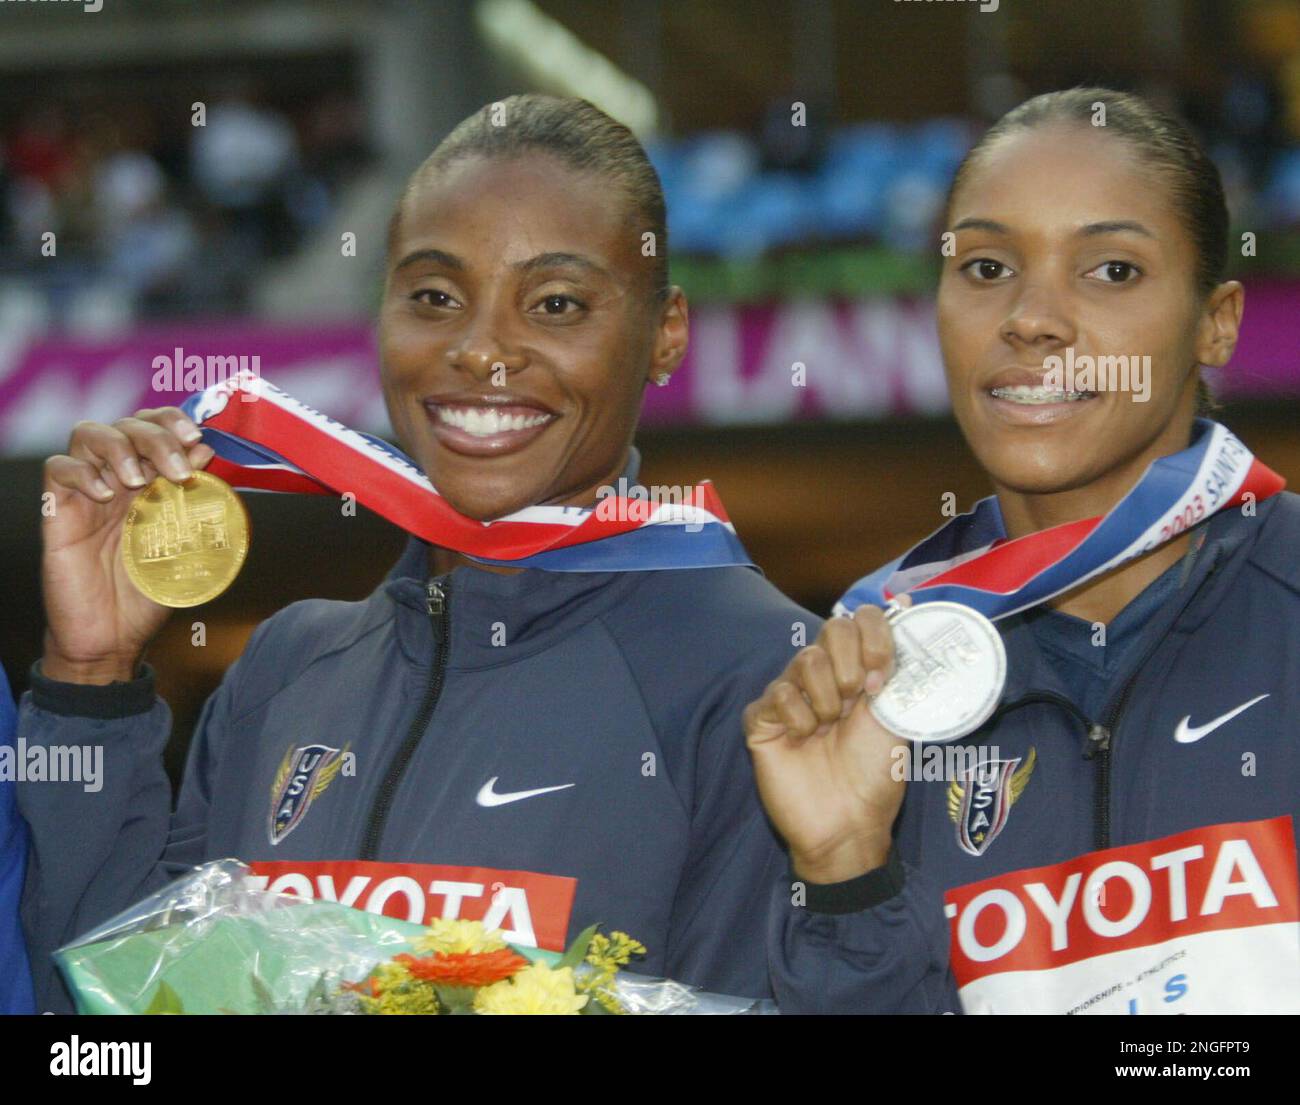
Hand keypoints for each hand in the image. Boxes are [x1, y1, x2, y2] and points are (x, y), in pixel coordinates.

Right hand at [40, 407, 214, 683]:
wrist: (114, 636)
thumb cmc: (149, 592)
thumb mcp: (188, 545)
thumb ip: (196, 501)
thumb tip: (206, 452)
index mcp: (152, 482)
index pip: (155, 426)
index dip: (173, 422)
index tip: (196, 439)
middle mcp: (118, 479)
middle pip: (127, 424)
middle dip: (156, 436)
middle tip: (177, 470)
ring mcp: (87, 492)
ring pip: (88, 433)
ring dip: (119, 446)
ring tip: (137, 480)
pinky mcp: (58, 511)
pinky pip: (58, 468)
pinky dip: (82, 472)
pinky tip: (105, 497)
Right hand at [744, 598, 909, 884]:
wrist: (848, 824)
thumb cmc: (875, 776)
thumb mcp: (895, 717)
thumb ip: (896, 668)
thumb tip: (909, 606)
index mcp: (860, 672)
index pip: (861, 620)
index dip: (874, 634)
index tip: (882, 669)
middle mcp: (825, 678)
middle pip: (833, 629)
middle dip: (851, 662)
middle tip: (857, 699)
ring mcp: (791, 696)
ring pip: (805, 660)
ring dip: (827, 696)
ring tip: (829, 727)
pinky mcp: (762, 720)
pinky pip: (776, 694)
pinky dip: (796, 715)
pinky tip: (803, 739)